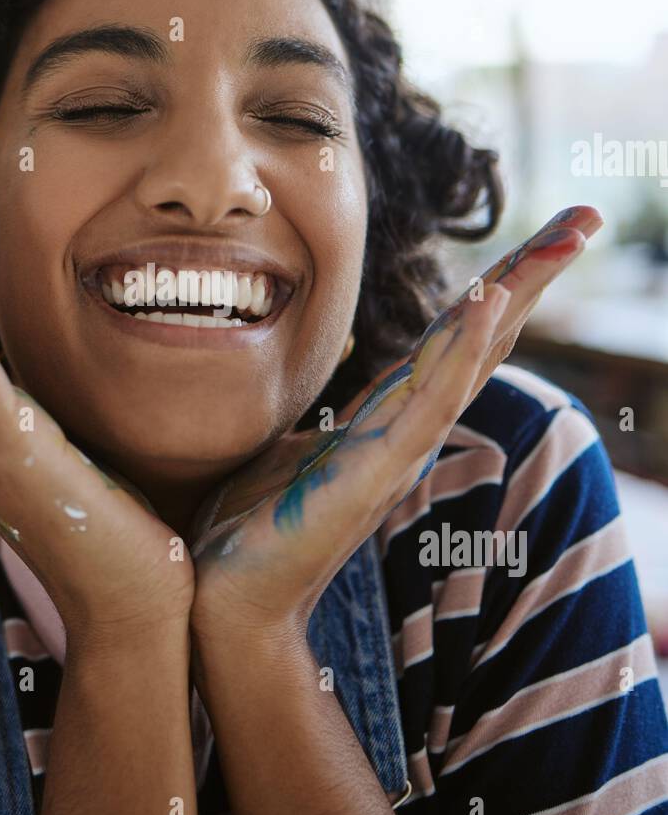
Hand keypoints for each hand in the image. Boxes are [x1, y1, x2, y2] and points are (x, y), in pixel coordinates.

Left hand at [187, 205, 602, 639]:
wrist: (227, 600)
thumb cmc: (252, 526)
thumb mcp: (287, 445)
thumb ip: (319, 410)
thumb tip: (327, 366)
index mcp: (389, 415)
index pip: (455, 334)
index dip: (499, 281)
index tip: (542, 232)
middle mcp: (408, 427)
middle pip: (483, 333)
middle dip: (533, 271)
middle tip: (587, 214)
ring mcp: (400, 448)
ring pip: (472, 355)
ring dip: (518, 291)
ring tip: (565, 236)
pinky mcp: (377, 470)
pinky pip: (430, 400)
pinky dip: (464, 349)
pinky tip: (489, 301)